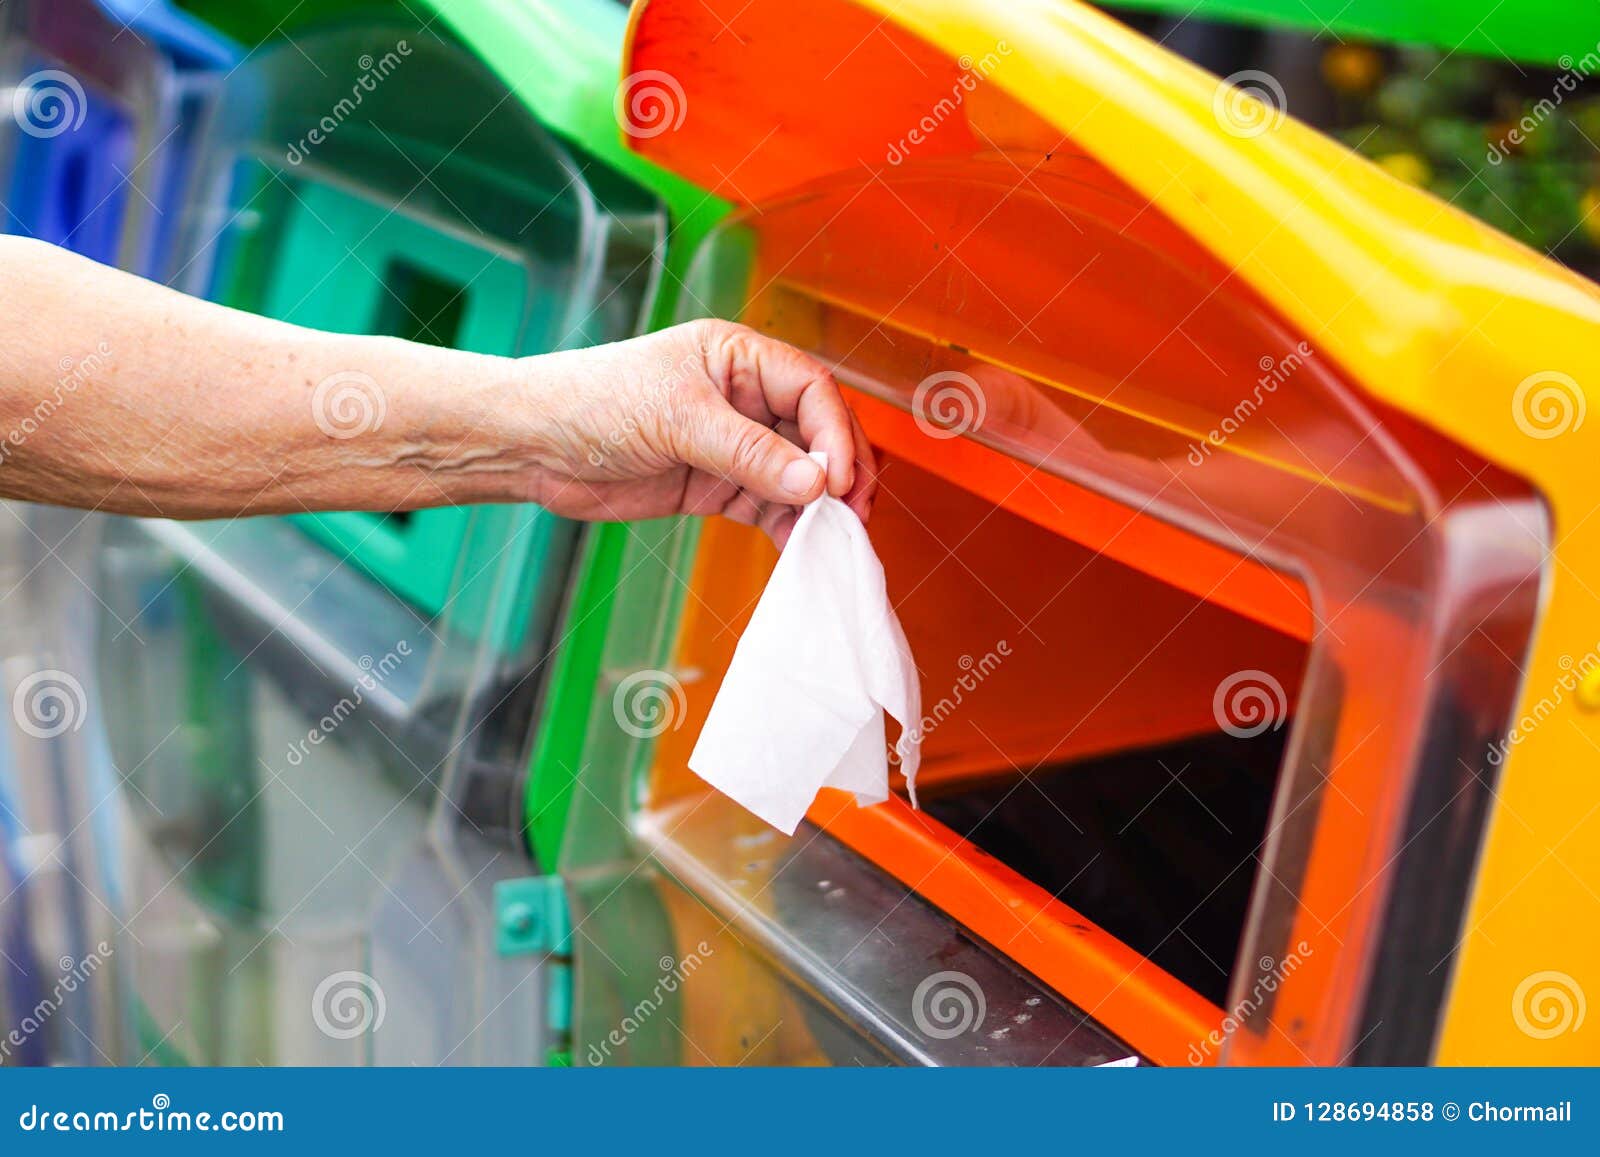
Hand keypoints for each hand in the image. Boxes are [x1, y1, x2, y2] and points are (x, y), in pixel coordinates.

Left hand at [516, 320, 876, 546]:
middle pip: (816, 433)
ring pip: (798, 476)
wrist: (533, 446)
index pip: (810, 389)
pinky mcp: (716, 487)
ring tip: (832, 539)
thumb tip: (815, 482)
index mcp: (739, 358)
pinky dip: (788, 529)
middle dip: (840, 471)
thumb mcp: (678, 420)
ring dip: (818, 507)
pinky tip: (799, 549)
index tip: (837, 478)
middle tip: (852, 513)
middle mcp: (744, 399)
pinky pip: (768, 508)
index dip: (834, 432)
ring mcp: (732, 446)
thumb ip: (749, 453)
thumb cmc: (593, 402)